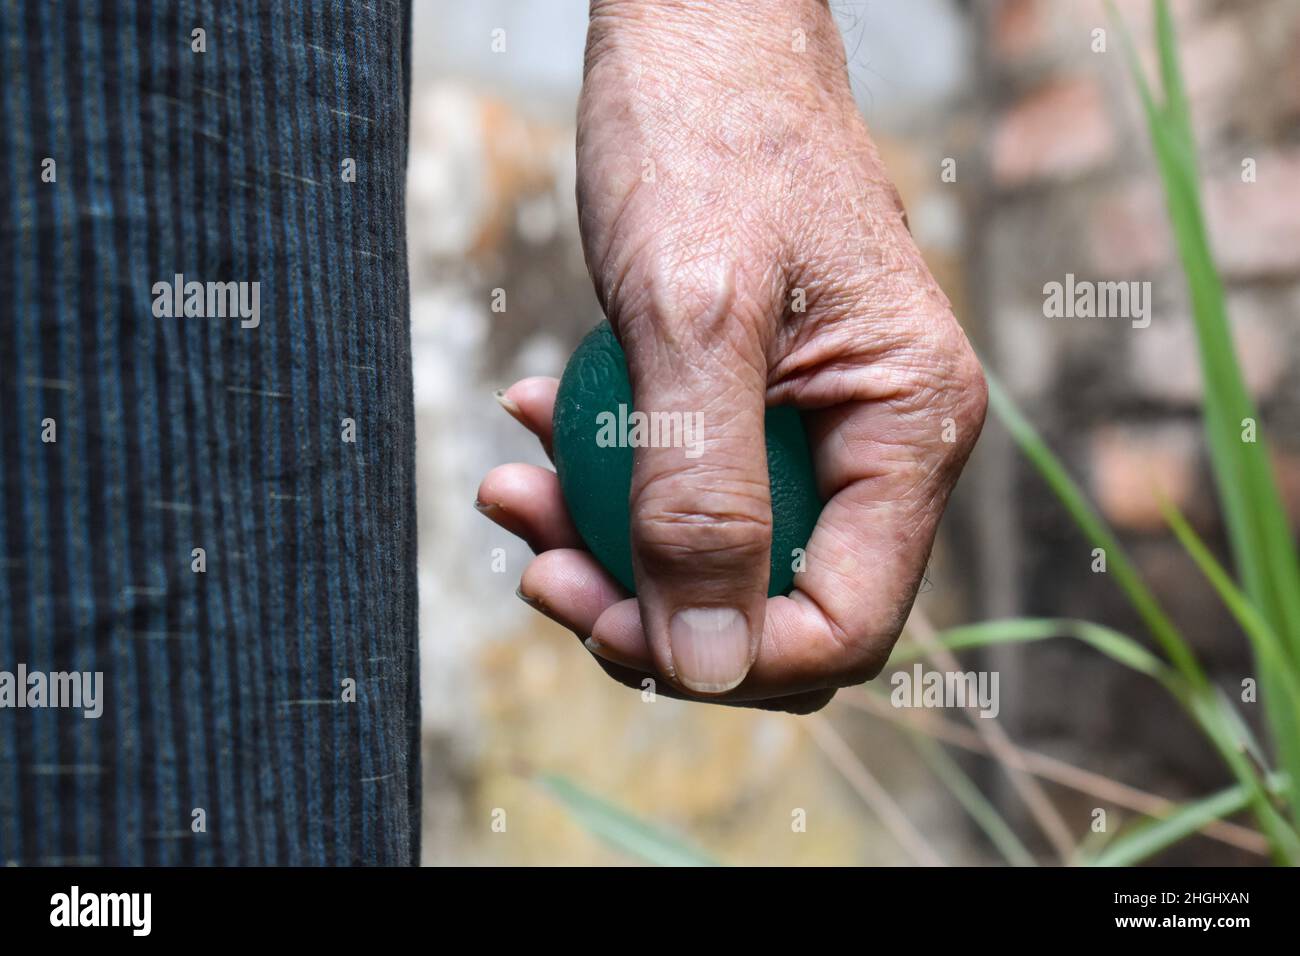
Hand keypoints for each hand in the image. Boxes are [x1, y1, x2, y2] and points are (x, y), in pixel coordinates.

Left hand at [477, 0, 985, 713]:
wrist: (698, 33)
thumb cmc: (709, 137)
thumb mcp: (692, 317)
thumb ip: (705, 497)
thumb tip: (706, 661)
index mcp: (909, 428)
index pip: (844, 624)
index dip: (728, 657)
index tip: (606, 623)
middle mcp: (881, 440)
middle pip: (774, 602)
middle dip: (650, 605)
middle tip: (540, 563)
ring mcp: (820, 421)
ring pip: (719, 554)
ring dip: (607, 545)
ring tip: (513, 490)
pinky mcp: (759, 398)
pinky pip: (690, 483)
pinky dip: (607, 474)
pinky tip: (535, 416)